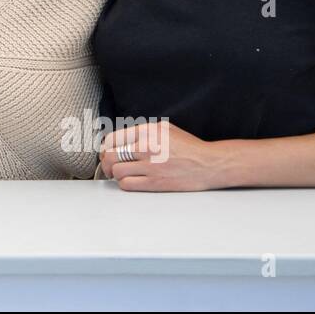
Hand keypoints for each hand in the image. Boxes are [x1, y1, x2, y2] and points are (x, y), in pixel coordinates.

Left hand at [99, 120, 229, 190]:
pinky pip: (127, 184)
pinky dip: (124, 183)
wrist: (209, 164)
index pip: (112, 138)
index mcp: (147, 130)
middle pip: (110, 156)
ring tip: (121, 173)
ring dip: (115, 174)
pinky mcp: (155, 182)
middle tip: (109, 165)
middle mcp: (146, 146)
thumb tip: (119, 140)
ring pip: (116, 171)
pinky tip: (130, 181)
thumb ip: (141, 132)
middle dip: (106, 162)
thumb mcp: (164, 129)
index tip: (107, 152)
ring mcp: (150, 165)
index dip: (106, 147)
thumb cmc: (188, 146)